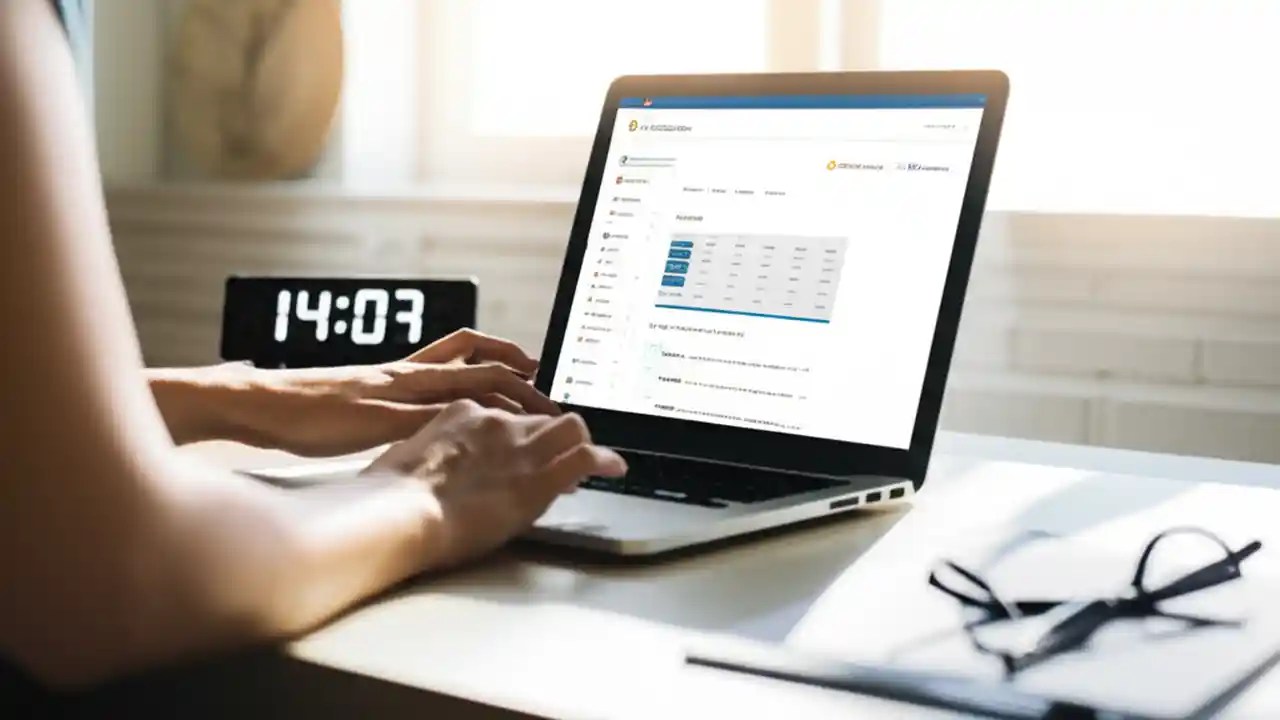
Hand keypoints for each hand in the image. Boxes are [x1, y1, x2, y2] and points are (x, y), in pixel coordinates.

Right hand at [156, 330, 559, 456]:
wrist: (256, 401)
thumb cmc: (296, 407)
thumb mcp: (349, 398)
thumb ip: (376, 400)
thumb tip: (390, 411)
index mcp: (397, 367)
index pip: (461, 346)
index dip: (502, 353)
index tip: (533, 364)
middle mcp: (403, 373)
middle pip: (479, 364)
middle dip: (523, 378)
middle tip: (554, 394)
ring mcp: (394, 394)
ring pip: (467, 386)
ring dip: (510, 401)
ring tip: (542, 418)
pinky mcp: (382, 419)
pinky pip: (437, 418)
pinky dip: (471, 427)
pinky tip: (495, 440)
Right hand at [364, 400, 626, 569]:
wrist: (396, 512)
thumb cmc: (386, 497)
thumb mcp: (404, 459)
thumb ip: (429, 456)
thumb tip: (431, 471)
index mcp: (461, 414)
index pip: (504, 415)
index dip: (518, 433)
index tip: (520, 447)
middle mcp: (496, 422)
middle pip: (540, 418)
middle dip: (555, 434)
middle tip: (564, 453)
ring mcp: (520, 446)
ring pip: (570, 427)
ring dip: (583, 442)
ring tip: (597, 458)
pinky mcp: (538, 476)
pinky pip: (585, 456)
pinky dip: (605, 460)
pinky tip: (615, 469)